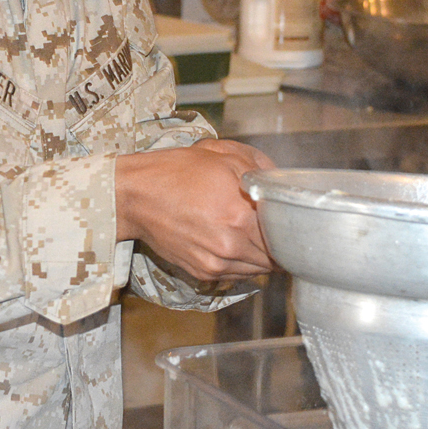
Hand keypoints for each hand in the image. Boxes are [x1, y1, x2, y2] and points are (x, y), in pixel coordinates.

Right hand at [115, 138, 276, 280]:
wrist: (136, 195)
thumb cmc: (177, 171)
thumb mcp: (224, 154)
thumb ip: (261, 168)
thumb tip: (282, 182)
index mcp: (241, 214)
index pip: (285, 234)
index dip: (290, 225)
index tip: (290, 217)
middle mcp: (231, 244)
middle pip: (276, 255)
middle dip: (279, 242)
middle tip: (276, 226)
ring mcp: (217, 263)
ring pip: (259, 269)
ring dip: (262, 254)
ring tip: (253, 233)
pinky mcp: (204, 273)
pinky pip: (238, 274)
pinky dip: (242, 262)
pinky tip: (234, 242)